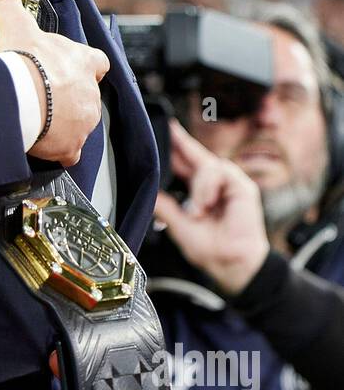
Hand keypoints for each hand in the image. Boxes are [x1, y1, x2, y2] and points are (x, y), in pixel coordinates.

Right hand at [0, 0, 109, 165]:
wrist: (22, 97)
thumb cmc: (25, 62)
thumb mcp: (16, 23)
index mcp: (82, 61)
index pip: (97, 62)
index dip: (86, 66)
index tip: (74, 68)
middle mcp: (89, 92)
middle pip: (85, 95)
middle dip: (68, 98)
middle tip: (43, 98)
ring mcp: (84, 121)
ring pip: (78, 124)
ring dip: (62, 124)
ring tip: (37, 122)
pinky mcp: (72, 146)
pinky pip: (68, 151)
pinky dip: (56, 151)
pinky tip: (40, 147)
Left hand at [155, 120, 269, 294]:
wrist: (230, 262)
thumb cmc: (209, 249)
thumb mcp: (178, 225)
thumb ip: (164, 206)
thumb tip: (148, 191)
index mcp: (198, 192)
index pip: (183, 165)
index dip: (174, 149)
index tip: (162, 133)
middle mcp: (213, 185)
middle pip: (196, 155)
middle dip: (182, 142)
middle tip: (169, 127)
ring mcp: (228, 183)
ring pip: (206, 165)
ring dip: (198, 187)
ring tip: (199, 210)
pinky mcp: (242, 186)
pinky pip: (219, 173)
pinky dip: (208, 188)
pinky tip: (207, 204)